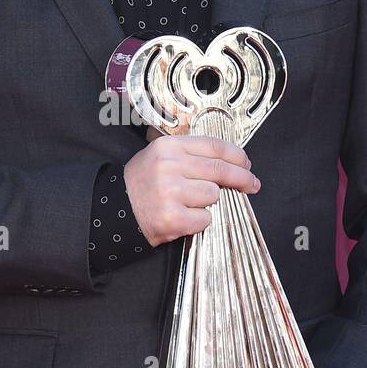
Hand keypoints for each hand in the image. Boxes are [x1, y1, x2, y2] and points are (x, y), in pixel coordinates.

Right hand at [123, 130, 259, 247]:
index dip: (236, 156)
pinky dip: (199, 221)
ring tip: (188, 204)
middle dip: (242, 178)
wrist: (114, 212)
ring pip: (213, 195)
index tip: (247, 164)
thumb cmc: (141, 185)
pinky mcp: (171, 217)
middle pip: (220, 170)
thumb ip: (190, 155)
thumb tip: (231, 163)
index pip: (213, 146)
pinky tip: (183, 217)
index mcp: (168, 147)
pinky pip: (205, 218)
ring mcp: (170, 192)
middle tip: (252, 185)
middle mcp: (169, 166)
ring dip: (208, 202)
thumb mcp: (160, 158)